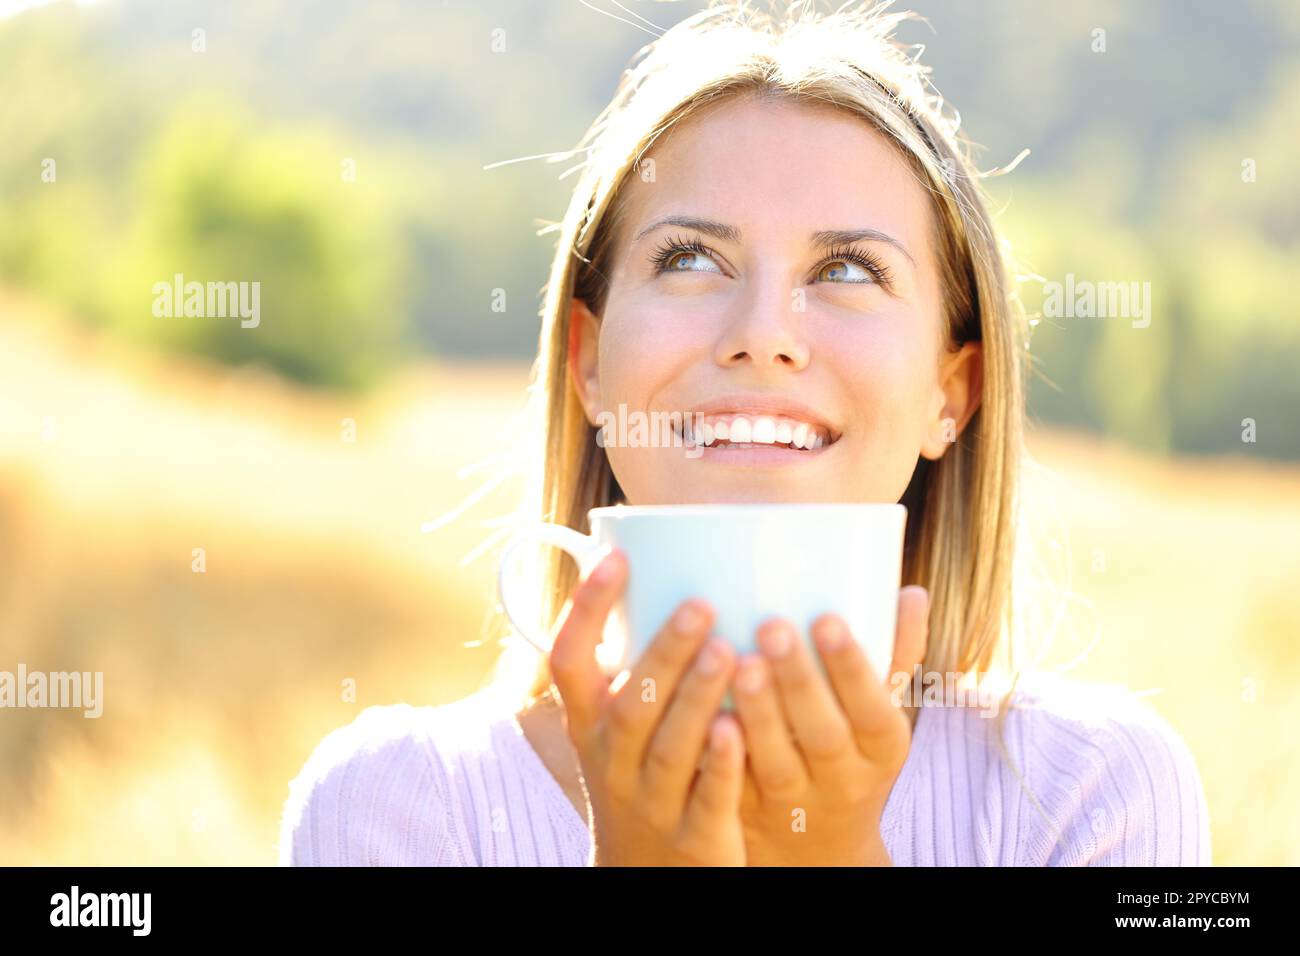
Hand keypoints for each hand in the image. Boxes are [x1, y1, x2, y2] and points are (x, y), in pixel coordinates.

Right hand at [548, 548, 747, 866]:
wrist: (643, 878)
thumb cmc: (640, 778)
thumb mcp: (618, 731)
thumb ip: (637, 670)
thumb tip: (663, 572)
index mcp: (590, 725)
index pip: (569, 662)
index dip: (585, 610)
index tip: (615, 559)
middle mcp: (611, 760)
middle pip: (631, 703)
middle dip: (664, 652)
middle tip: (701, 605)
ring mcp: (649, 801)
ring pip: (670, 747)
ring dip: (697, 698)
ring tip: (730, 651)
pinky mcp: (693, 837)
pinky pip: (707, 798)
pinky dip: (720, 764)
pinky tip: (738, 729)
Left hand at [729, 586, 929, 865]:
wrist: (819, 843)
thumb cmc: (851, 748)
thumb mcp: (880, 710)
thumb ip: (894, 654)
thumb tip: (910, 591)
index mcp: (881, 748)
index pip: (875, 709)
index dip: (852, 668)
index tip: (827, 620)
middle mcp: (843, 779)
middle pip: (823, 734)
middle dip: (798, 680)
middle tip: (772, 627)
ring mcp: (794, 801)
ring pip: (775, 762)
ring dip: (758, 713)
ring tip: (739, 662)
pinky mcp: (748, 813)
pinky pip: (733, 784)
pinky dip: (720, 752)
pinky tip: (705, 712)